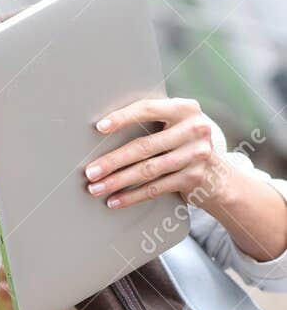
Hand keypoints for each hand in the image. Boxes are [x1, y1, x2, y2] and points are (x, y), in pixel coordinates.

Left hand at [84, 97, 222, 210]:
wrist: (219, 176)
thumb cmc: (184, 145)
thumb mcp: (176, 126)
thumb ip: (153, 122)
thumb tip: (103, 130)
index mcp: (186, 108)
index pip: (148, 109)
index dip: (122, 118)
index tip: (99, 128)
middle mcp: (195, 128)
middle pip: (144, 146)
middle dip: (112, 161)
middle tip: (90, 171)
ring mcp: (197, 154)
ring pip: (148, 170)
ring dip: (117, 181)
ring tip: (96, 188)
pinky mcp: (194, 177)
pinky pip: (156, 188)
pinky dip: (132, 196)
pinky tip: (115, 201)